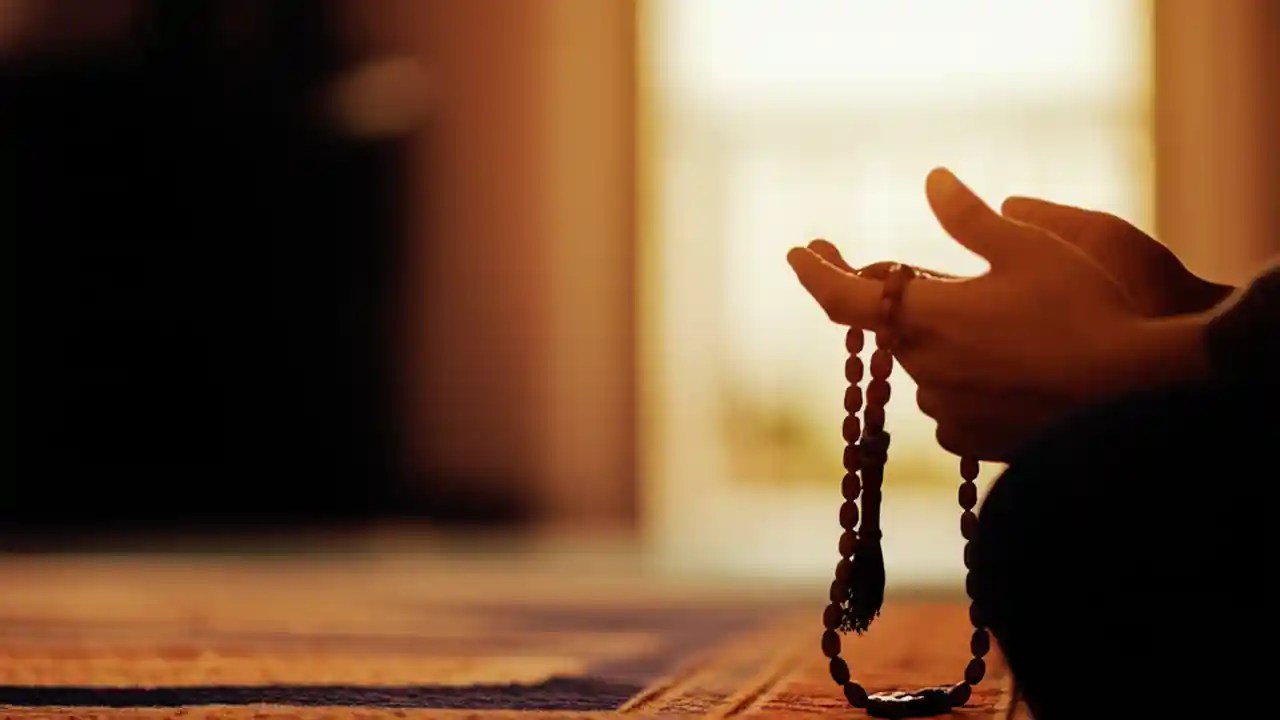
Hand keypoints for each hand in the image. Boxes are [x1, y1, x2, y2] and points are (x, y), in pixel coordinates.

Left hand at [788, 169, 1210, 459]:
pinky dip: (969, 384)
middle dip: (910, 301)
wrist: (1134, 393)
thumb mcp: (1028, 247)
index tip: (798, 252)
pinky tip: (1013, 372)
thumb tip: (932, 180)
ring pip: (929, 367)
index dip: (815, 273)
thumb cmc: (1081, 310)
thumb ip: (968, 218)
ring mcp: (946, 412)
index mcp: (923, 317)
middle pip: (895, 327)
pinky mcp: (973, 443)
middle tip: (944, 277)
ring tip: (1008, 327)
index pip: (842, 298)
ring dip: (946, 344)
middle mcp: (922, 369)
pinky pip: (954, 406)